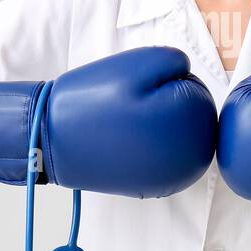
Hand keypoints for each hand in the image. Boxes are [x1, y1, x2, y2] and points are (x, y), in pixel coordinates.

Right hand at [0, 46, 217, 198]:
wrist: (51, 140)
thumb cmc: (94, 100)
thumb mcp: (139, 63)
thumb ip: (177, 62)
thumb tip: (188, 75)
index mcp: (192, 126)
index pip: (200, 93)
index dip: (169, 81)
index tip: (139, 87)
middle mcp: (191, 160)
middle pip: (195, 120)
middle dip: (169, 105)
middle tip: (130, 103)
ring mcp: (173, 179)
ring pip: (181, 140)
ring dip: (161, 127)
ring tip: (126, 121)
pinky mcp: (154, 188)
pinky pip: (166, 159)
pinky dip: (151, 146)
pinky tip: (126, 139)